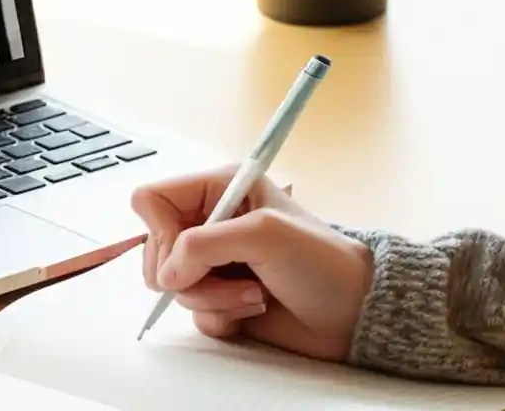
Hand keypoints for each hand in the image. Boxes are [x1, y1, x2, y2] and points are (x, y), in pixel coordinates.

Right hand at [130, 166, 373, 361]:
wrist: (352, 313)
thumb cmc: (320, 261)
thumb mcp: (263, 234)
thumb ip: (203, 244)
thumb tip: (166, 275)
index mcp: (219, 189)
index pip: (152, 200)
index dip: (159, 230)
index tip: (185, 253)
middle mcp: (212, 222)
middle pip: (156, 249)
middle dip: (189, 273)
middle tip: (229, 276)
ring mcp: (214, 262)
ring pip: (173, 286)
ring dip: (213, 297)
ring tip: (255, 295)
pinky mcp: (220, 297)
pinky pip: (193, 312)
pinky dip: (221, 316)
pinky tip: (255, 307)